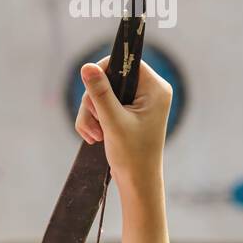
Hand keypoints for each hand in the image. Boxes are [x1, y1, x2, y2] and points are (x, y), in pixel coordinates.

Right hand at [75, 56, 171, 193]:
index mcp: (155, 89)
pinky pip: (102, 106)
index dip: (105, 71)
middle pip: (109, 79)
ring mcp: (137, 103)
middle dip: (94, 101)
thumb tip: (87, 66)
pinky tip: (95, 136)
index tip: (91, 88)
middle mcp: (148, 92)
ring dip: (91, 114)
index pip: (127, 62)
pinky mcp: (126, 113)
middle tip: (96, 123)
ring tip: (95, 135)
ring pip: (101, 94)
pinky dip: (93, 120)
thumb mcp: (112, 121)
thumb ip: (100, 92)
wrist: (137, 181)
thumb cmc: (132, 153)